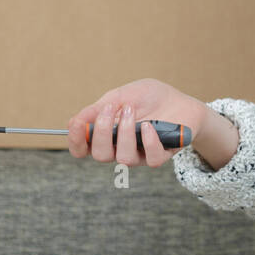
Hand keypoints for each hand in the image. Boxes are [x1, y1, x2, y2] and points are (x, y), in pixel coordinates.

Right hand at [67, 77, 205, 168]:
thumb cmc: (149, 97)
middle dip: (102, 132)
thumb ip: (98, 109)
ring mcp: (139, 154)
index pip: (82, 148)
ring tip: (132, 110)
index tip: (76, 125)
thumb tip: (74, 122)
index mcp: (106, 134)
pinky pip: (151, 159)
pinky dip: (149, 142)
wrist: (180, 99)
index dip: (75, 141)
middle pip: (100, 155)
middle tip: (111, 108)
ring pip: (124, 158)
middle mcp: (119, 148)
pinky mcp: (160, 155)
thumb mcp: (122, 95)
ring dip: (125, 133)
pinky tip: (149, 127)